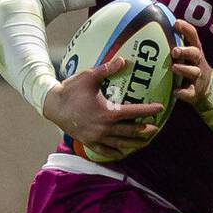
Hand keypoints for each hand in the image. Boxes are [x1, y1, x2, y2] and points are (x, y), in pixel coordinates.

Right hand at [43, 54, 163, 157]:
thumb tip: (123, 59)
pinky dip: (115, 153)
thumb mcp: (89, 76)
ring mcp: (96, 137)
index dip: (149, 110)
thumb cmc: (71, 90)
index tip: (160, 108)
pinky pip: (105, 151)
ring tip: (145, 142)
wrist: (53, 105)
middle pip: (131, 132)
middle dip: (145, 130)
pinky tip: (122, 152)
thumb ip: (107, 69)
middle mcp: (104, 128)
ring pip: (121, 144)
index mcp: (107, 113)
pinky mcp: (88, 142)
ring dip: (135, 143)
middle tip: (156, 128)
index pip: (134, 112)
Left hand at [171, 20, 212, 113]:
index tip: (177, 23)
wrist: (204, 88)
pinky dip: (183, 92)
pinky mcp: (195, 91)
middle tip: (174, 50)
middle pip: (195, 53)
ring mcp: (198, 77)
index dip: (186, 29)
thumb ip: (174, 42)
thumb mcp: (186, 53)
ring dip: (184, 69)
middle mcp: (198, 62)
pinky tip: (175, 92)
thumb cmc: (189, 65)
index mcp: (195, 50)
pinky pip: (190, 92)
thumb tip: (151, 30)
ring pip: (193, 72)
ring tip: (173, 68)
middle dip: (185, 51)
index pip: (193, 37)